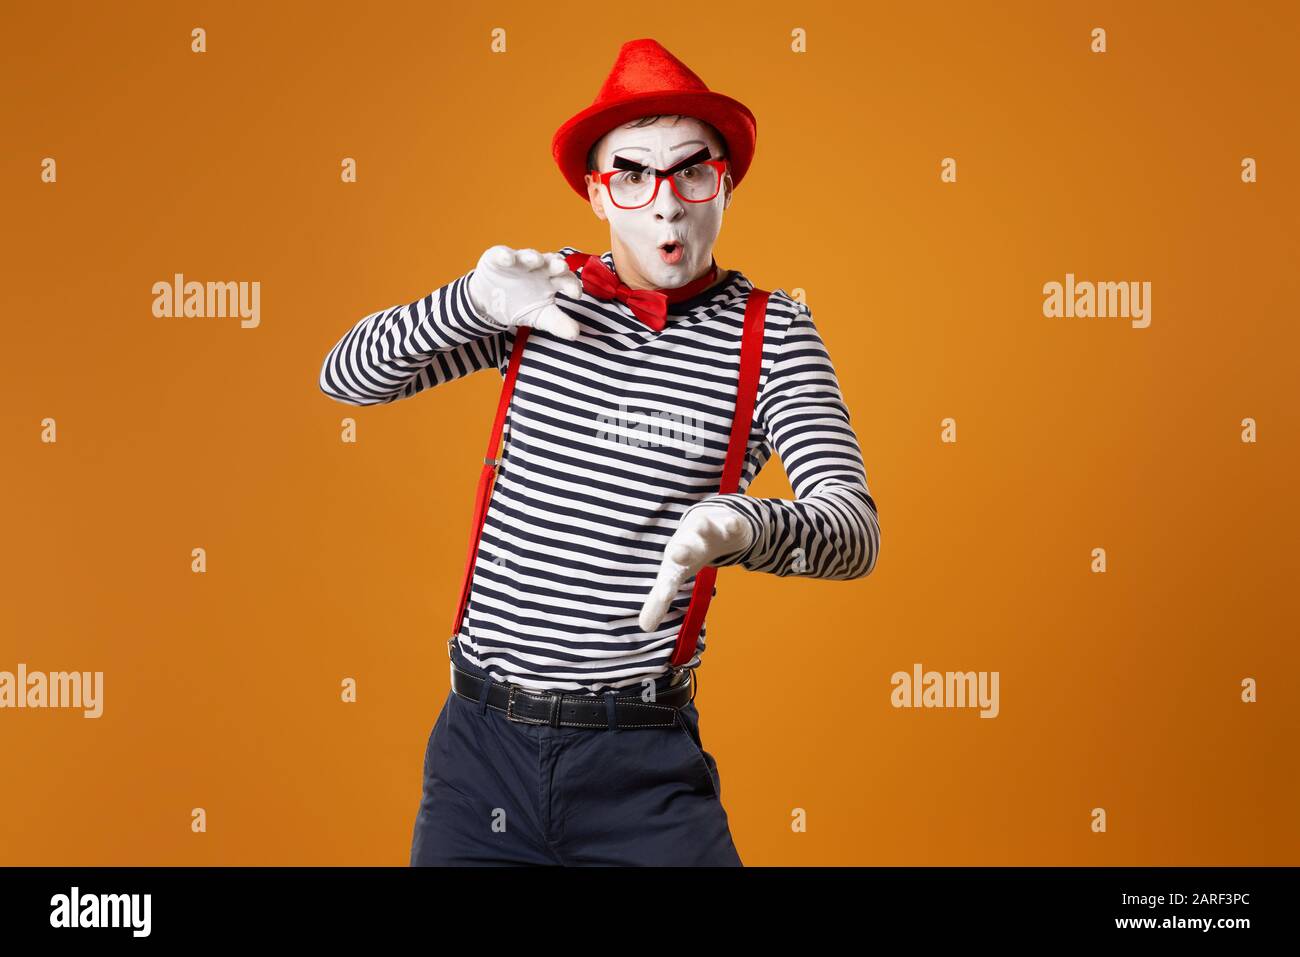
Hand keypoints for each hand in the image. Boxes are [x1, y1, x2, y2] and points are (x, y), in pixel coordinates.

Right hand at [467, 245, 581, 340]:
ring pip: (528, 256)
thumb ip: (558, 323)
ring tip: (536, 260)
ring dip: (532, 257)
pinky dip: (505, 256)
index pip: (567, 279)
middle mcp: (539, 267)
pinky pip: (502, 254)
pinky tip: (508, 260)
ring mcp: (519, 261)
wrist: (491, 305)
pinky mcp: (498, 258)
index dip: (572, 284)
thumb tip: (575, 334)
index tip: (576, 295)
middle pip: (551, 263)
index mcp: (552, 280)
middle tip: (562, 268)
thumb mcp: (541, 317)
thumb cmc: (522, 306)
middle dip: (556, 264)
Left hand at [638, 504, 753, 631]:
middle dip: (682, 552)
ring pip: (706, 529)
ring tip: (702, 524)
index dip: (667, 588)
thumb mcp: (675, 575)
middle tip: (676, 554)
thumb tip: (644, 628)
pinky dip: (732, 523)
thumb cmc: (689, 553)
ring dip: (704, 527)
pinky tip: (732, 524)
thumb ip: (659, 601)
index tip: (664, 596)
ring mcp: (709, 532)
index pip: (670, 578)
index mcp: (676, 560)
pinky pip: (731, 524)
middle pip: (685, 549)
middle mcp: (690, 544)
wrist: (710, 519)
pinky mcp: (729, 525)